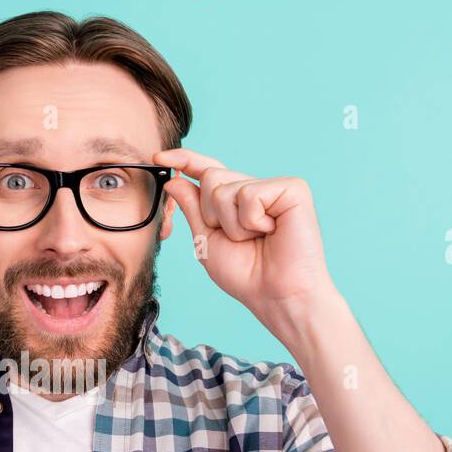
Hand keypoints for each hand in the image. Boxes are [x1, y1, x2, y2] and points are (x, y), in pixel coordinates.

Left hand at [156, 147, 340, 339]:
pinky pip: (249, 194)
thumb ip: (191, 209)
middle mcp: (254, 188)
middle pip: (210, 178)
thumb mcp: (207, 240)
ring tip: (256, 238)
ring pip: (225, 188)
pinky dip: (251, 221)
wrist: (275, 294)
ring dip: (232, 224)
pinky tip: (271, 232)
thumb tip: (174, 181)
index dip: (184, 160)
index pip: (207, 170)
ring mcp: (274, 186)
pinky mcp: (293, 188)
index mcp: (235, 200)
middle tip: (238, 238)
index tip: (159, 157)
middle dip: (212, 215)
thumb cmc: (246, 274)